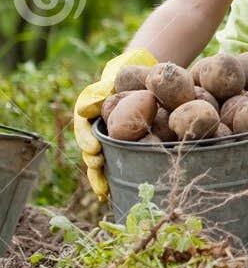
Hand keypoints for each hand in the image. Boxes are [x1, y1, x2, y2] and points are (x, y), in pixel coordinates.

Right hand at [72, 47, 158, 200]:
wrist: (142, 77)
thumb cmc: (121, 78)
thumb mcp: (108, 83)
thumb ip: (96, 95)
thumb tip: (86, 110)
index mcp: (90, 118)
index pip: (84, 132)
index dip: (87, 142)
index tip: (94, 149)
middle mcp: (98, 133)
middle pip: (91, 152)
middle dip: (93, 164)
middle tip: (99, 168)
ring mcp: (111, 141)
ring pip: (104, 161)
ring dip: (102, 176)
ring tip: (104, 188)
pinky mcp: (128, 146)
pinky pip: (123, 161)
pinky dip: (120, 176)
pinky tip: (118, 191)